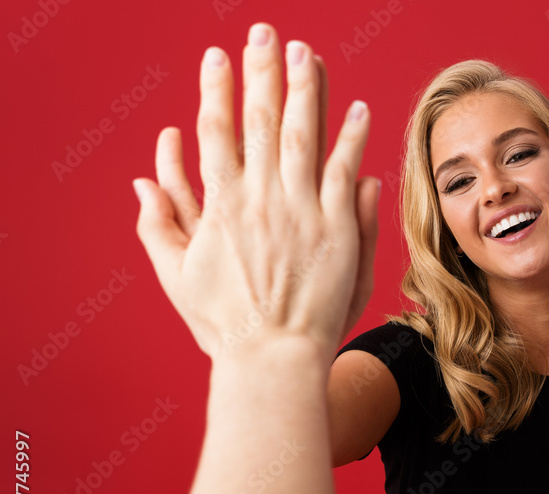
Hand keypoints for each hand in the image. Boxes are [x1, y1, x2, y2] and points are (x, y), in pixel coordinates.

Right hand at [132, 22, 378, 364]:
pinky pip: (345, 172)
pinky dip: (352, 139)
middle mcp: (261, 199)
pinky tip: (358, 108)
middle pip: (262, 121)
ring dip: (307, 90)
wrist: (272, 357)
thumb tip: (142, 182)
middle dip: (262, 72)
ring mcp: (301, 211)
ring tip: (308, 54)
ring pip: (305, 136)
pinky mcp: (336, 228)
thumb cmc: (224, 324)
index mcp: (221, 206)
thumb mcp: (176, 276)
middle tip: (265, 33)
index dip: (218, 90)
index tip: (218, 57)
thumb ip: (158, 224)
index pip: (218, 132)